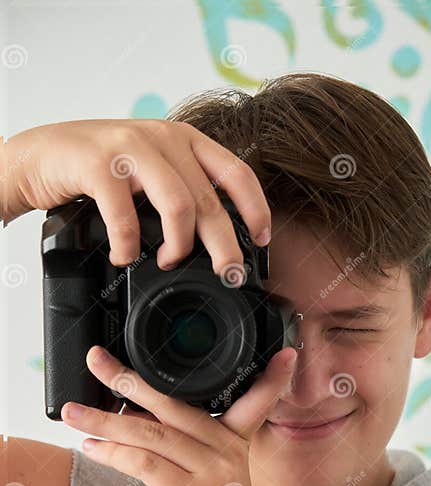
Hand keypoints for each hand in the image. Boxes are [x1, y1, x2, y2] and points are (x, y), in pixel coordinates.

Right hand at [3, 118, 270, 273]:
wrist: (40, 154)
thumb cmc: (99, 168)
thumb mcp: (150, 170)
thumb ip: (181, 190)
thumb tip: (216, 240)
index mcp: (184, 140)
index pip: (236, 172)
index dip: (255, 208)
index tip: (262, 239)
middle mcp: (163, 139)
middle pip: (210, 200)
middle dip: (224, 246)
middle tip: (229, 275)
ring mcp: (131, 148)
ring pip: (178, 206)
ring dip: (179, 246)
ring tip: (169, 263)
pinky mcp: (98, 164)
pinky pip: (126, 216)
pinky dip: (129, 247)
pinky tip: (124, 257)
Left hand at [61, 344, 296, 485]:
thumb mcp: (210, 485)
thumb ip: (184, 452)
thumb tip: (135, 421)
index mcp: (237, 445)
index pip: (253, 399)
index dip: (269, 376)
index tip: (285, 352)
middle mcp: (230, 453)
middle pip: (173, 405)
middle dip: (129, 378)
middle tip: (96, 359)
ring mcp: (215, 474)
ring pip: (151, 433)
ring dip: (104, 420)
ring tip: (72, 412)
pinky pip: (146, 465)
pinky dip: (114, 454)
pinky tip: (92, 448)